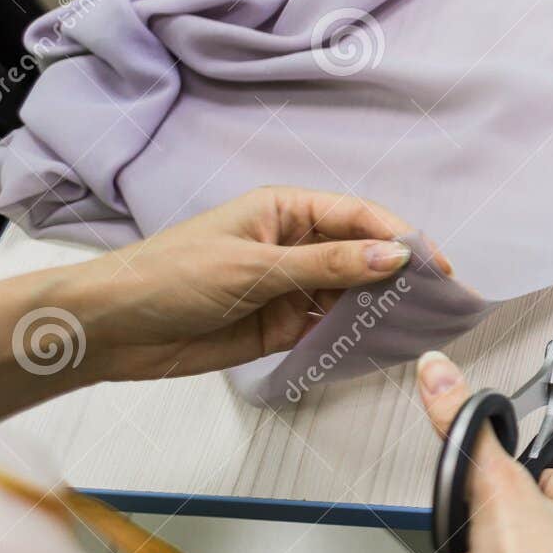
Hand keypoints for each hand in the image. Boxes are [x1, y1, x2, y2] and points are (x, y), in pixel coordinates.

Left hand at [0, 186, 443, 411]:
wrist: (112, 330)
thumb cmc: (171, 277)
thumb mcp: (255, 266)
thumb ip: (328, 265)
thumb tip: (395, 257)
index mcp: (285, 211)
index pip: (357, 217)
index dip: (399, 237)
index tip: (434, 263)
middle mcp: (293, 244)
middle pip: (361, 253)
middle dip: (399, 272)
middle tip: (440, 297)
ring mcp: (289, 286)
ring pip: (350, 291)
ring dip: (380, 305)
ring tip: (419, 321)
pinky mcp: (281, 325)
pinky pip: (330, 326)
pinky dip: (355, 333)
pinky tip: (381, 342)